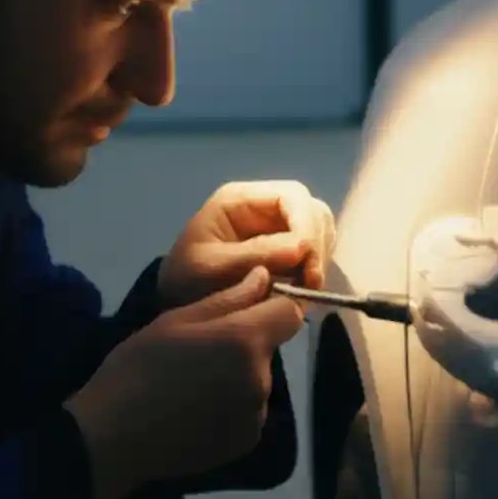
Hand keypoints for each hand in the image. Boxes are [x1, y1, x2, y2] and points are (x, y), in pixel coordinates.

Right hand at [63, 266, 303, 498]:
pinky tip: (196, 413)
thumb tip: (263, 277)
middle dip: (244, 345)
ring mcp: (256, 414)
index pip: (289, 313)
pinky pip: (249, 412)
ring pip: (258, 381)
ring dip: (237, 378)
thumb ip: (228, 298)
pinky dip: (231, 408)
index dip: (270, 308)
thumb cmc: (139, 367)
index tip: (239, 314)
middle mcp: (261, 378)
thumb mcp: (176, 320)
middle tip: (199, 354)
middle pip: (267, 349)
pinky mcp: (247, 441)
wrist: (114, 436)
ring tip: (193, 387)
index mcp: (245, 341)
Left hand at [157, 180, 335, 308]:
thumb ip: (253, 256)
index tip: (306, 261)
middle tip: (310, 282)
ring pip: (320, 231)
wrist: (177, 302)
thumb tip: (301, 248)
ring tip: (305, 288)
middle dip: (317, 245)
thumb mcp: (210, 268)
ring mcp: (277, 228)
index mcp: (240, 199)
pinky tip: (303, 289)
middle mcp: (263, 206)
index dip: (306, 225)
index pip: (292, 196)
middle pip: (312, 211)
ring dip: (319, 259)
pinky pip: (314, 252)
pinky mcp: (286, 250)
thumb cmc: (186, 280)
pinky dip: (314, 270)